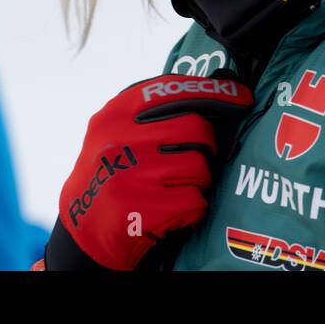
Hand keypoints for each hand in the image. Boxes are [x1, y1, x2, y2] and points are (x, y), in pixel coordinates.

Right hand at [40, 72, 253, 270]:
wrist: (83, 233)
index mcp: (115, 114)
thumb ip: (153, 113)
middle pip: (196, 128)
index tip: (241, 97)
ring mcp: (130, 174)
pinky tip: (172, 212)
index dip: (215, 92)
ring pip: (200, 167)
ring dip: (197, 182)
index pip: (173, 90)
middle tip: (193, 162)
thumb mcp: (116, 133)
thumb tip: (217, 94)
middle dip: (205, 148)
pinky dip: (193, 209)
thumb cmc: (112, 176)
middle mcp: (119, 139)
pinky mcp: (142, 209)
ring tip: (173, 190)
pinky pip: (196, 201)